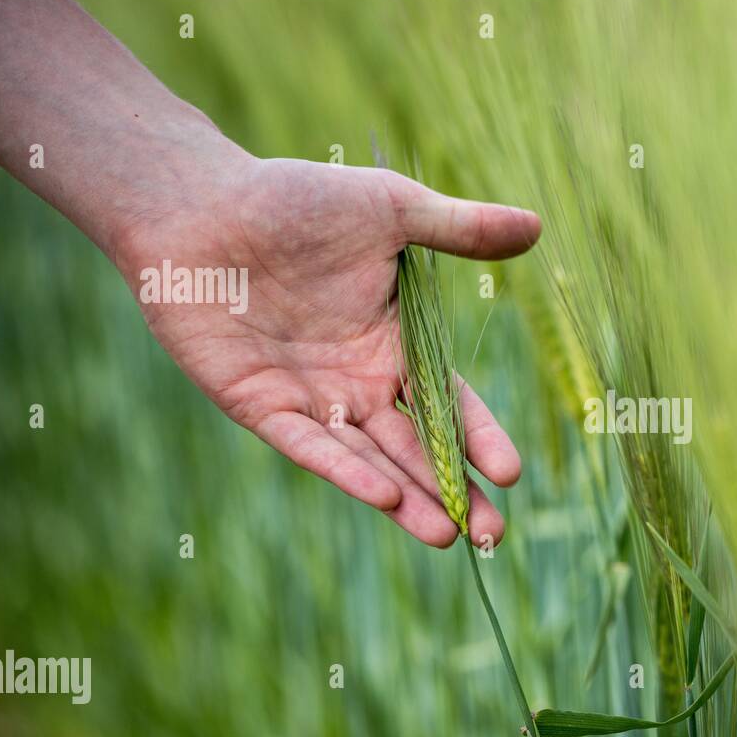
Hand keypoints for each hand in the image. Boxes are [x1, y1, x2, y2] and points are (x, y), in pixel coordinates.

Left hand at [115, 154, 539, 547]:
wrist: (198, 205)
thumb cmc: (293, 199)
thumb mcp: (391, 210)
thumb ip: (461, 228)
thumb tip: (538, 227)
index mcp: (394, 343)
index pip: (448, 402)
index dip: (479, 437)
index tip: (509, 472)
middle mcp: (358, 381)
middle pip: (416, 447)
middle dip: (453, 491)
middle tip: (492, 535)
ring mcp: (311, 398)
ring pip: (369, 459)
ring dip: (407, 499)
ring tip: (445, 536)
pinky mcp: (260, 406)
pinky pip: (309, 446)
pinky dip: (345, 471)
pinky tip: (385, 497)